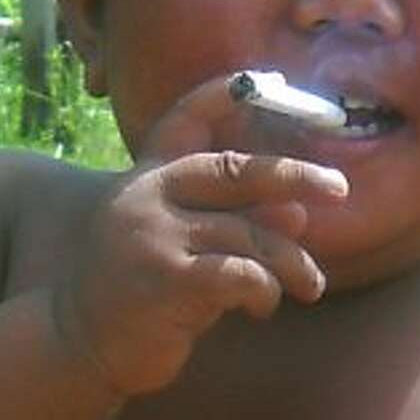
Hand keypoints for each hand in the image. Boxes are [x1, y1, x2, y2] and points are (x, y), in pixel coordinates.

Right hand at [55, 75, 349, 396]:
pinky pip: (240, 275)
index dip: (219, 95)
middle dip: (295, 176)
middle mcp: (149, 196)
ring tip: (310, 286)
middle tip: (340, 189)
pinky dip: (265, 290)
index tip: (258, 77)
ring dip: (291, 263)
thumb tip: (298, 213)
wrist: (79, 343)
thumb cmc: (137, 294)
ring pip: (250, 236)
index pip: (184, 122)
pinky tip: (262, 307)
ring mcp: (155, 235)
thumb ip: (229, 224)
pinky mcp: (166, 280)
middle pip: (235, 170)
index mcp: (148, 179)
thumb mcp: (180, 247)